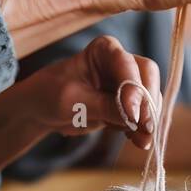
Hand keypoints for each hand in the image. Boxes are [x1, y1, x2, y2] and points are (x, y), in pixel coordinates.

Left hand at [21, 35, 161, 149]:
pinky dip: (142, 128)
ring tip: (142, 141)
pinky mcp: (126, 104)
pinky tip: (138, 141)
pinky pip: (142, 114)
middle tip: (145, 128)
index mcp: (104, 49)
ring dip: (148, 120)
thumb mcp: (73, 101)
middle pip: (147, 77)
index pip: (127, 64)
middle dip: (147, 103)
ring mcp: (126, 83)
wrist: (41, 110)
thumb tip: (135, 118)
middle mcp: (120, 61)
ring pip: (149, 97)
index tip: (132, 115)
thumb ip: (105, 107)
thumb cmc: (50, 94)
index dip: (134, 88)